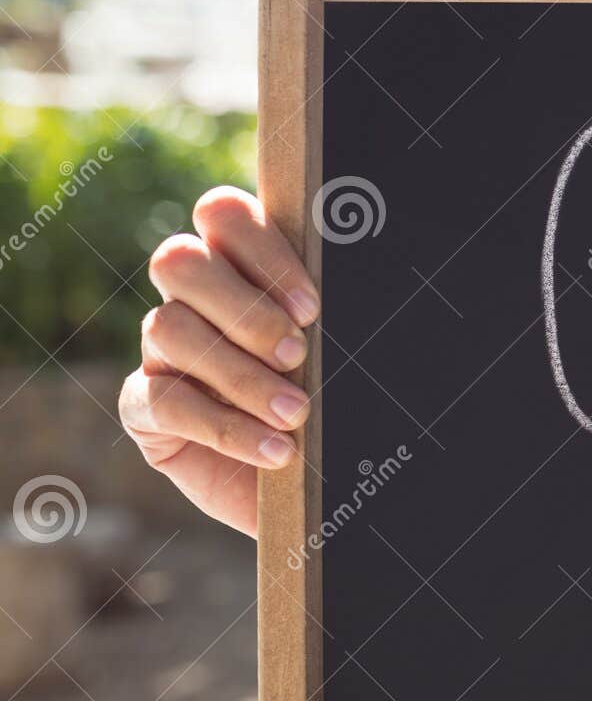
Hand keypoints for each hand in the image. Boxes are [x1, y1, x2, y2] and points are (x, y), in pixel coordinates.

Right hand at [119, 187, 318, 535]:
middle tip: (298, 355)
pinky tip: (275, 450)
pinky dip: (226, 428)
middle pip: (177, 260)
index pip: (224, 214)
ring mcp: (160, 350)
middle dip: (244, 310)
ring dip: (239, 374)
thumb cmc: (332, 409)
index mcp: (240, 266)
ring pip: (169, 328)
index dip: (263, 252)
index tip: (311, 309)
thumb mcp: (338, 358)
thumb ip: (324, 321)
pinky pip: (164, 401)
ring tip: (295, 413)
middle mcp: (191, 299)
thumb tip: (328, 308)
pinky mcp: (144, 407)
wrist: (309, 485)